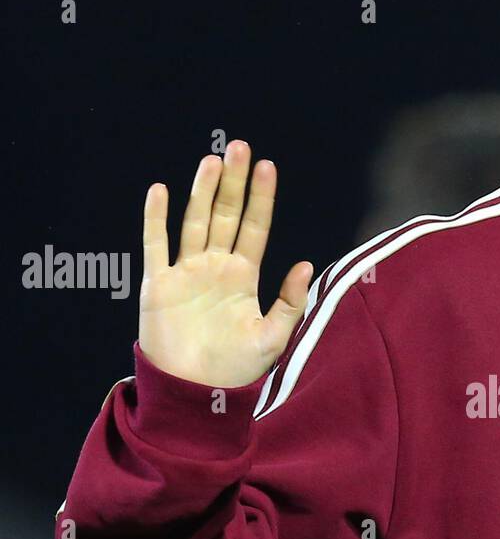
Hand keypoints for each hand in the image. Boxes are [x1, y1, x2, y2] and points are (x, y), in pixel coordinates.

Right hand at [139, 140, 311, 386]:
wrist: (196, 391)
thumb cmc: (235, 368)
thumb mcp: (272, 337)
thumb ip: (289, 302)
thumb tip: (305, 264)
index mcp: (244, 276)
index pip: (255, 227)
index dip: (261, 198)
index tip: (267, 167)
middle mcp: (216, 267)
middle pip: (225, 215)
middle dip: (232, 183)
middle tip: (239, 147)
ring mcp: (187, 272)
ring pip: (195, 222)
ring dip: (202, 192)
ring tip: (211, 161)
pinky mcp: (160, 284)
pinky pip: (156, 245)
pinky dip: (156, 219)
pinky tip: (161, 191)